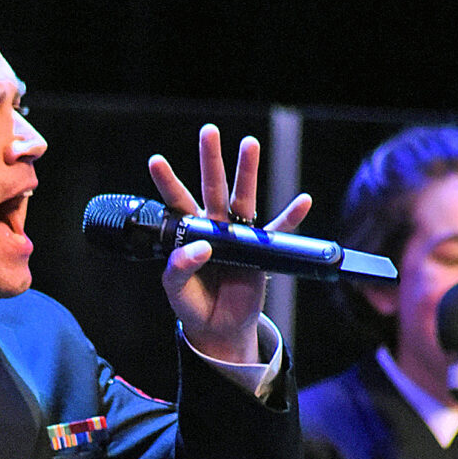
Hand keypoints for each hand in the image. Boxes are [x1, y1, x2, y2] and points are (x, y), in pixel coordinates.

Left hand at [146, 124, 310, 362]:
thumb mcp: (175, 289)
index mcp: (189, 232)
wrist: (217, 327)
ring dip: (248, 172)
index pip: (176, 202)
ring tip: (249, 143)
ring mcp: (238, 236)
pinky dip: (291, 217)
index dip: (167, 181)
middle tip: (208, 130)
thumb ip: (180, 267)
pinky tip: (302, 201)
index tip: (155, 160)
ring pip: (244, 198)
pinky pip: (278, 231)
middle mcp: (214, 226)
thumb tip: (200, 247)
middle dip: (210, 159)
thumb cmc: (193, 302)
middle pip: (212, 187)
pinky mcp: (261, 252)